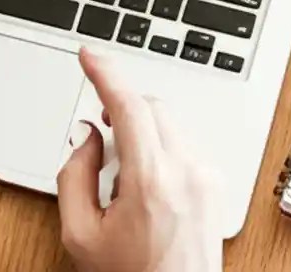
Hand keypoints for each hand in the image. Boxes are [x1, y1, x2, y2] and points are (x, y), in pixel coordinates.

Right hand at [57, 48, 221, 271]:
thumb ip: (74, 175)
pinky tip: (148, 183)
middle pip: (151, 106)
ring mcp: (207, 176)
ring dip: (143, 130)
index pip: (128, 106)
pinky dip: (161, 146)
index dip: (105, 73)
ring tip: (125, 177)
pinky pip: (184, 142)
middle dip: (122, 109)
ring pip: (169, 121)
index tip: (89, 55)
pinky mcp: (216, 184)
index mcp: (151, 181)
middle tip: (101, 136)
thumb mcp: (80, 235)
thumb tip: (87, 137)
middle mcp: (186, 171)